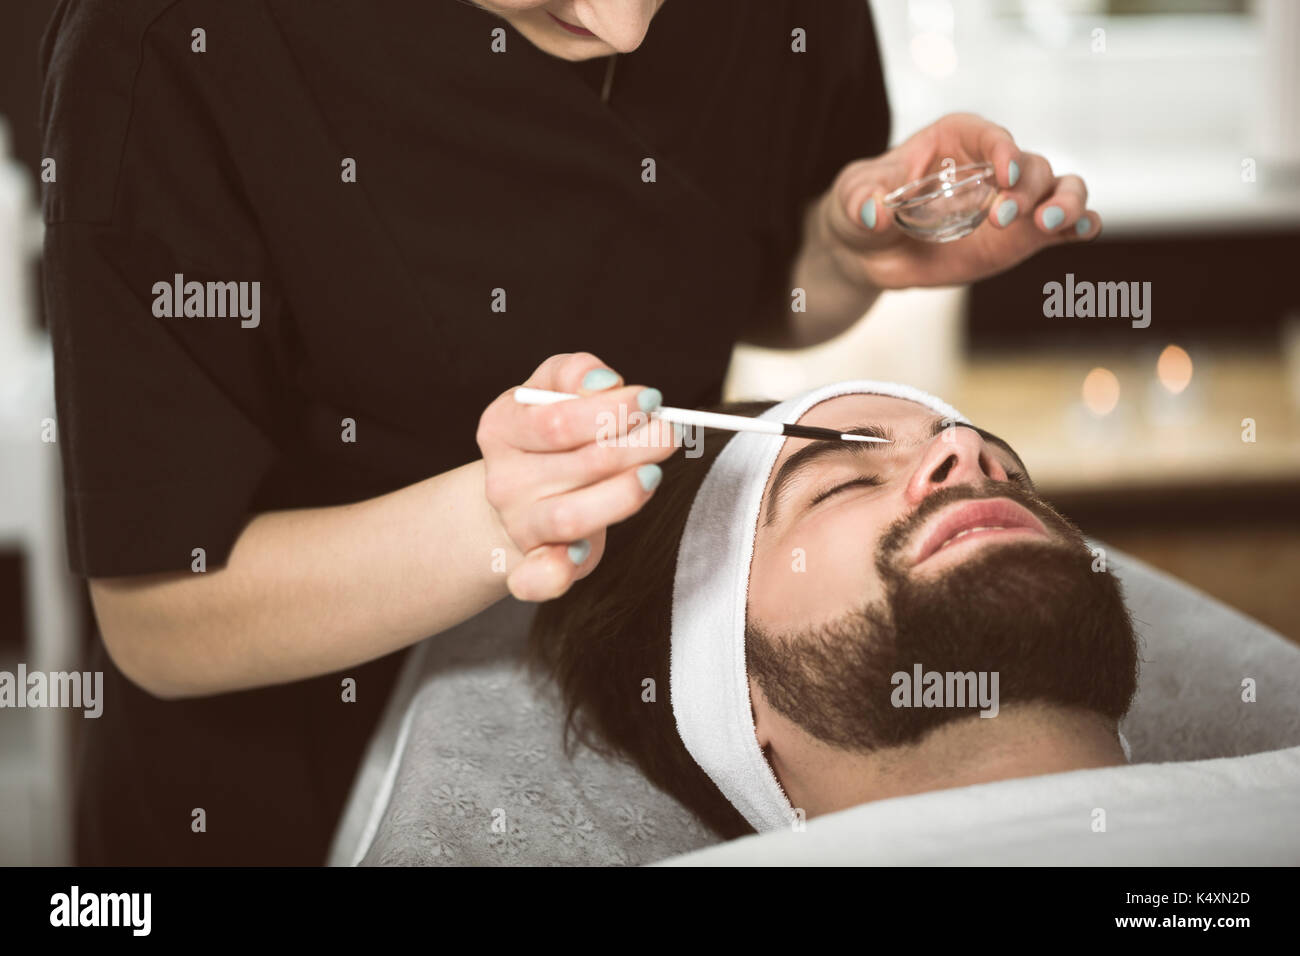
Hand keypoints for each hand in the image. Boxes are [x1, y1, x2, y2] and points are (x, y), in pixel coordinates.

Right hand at [476, 352, 676, 601]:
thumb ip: (574, 373)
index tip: (651, 399)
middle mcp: (504, 480)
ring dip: (622, 495)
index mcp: (502, 429)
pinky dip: (556, 573)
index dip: (611, 409)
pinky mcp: (534, 566)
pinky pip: (537, 578)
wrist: (518, 498)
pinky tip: (580, 553)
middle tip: (668, 433)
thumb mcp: (550, 391)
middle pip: (577, 465)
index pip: (556, 420)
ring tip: (653, 474)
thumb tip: (605, 380)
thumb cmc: (546, 439)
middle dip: (634, 446)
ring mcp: (518, 525)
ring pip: (572, 516)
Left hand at [816, 112, 1100, 290]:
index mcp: (957, 138)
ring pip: (1059, 188)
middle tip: (1002, 217)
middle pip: (1031, 165)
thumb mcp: (851, 199)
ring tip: (1051, 225)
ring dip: (1065, 203)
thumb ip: (862, 202)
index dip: (1003, 151)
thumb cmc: (862, 208)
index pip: (991, 136)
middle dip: (1027, 188)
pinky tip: (1083, 233)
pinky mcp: (1021, 236)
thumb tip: (875, 212)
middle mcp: (994, 164)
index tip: (1002, 176)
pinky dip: (1079, 226)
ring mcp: (1012, 200)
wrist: (869, 250)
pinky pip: (1062, 226)